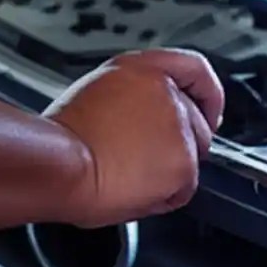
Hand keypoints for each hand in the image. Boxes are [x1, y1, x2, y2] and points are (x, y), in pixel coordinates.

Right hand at [42, 49, 224, 226]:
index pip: (194, 69)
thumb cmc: (61, 141)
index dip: (207, 92)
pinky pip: (183, 187)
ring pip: (190, 159)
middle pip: (197, 123)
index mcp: (143, 71)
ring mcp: (179, 128)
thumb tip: (149, 117)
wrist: (57, 166)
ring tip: (127, 173)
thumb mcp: (99, 97)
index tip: (209, 109)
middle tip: (142, 160)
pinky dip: (162, 197)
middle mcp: (167, 94)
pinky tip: (132, 190)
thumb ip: (136, 98)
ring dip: (166, 172)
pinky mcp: (184, 161)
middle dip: (177, 146)